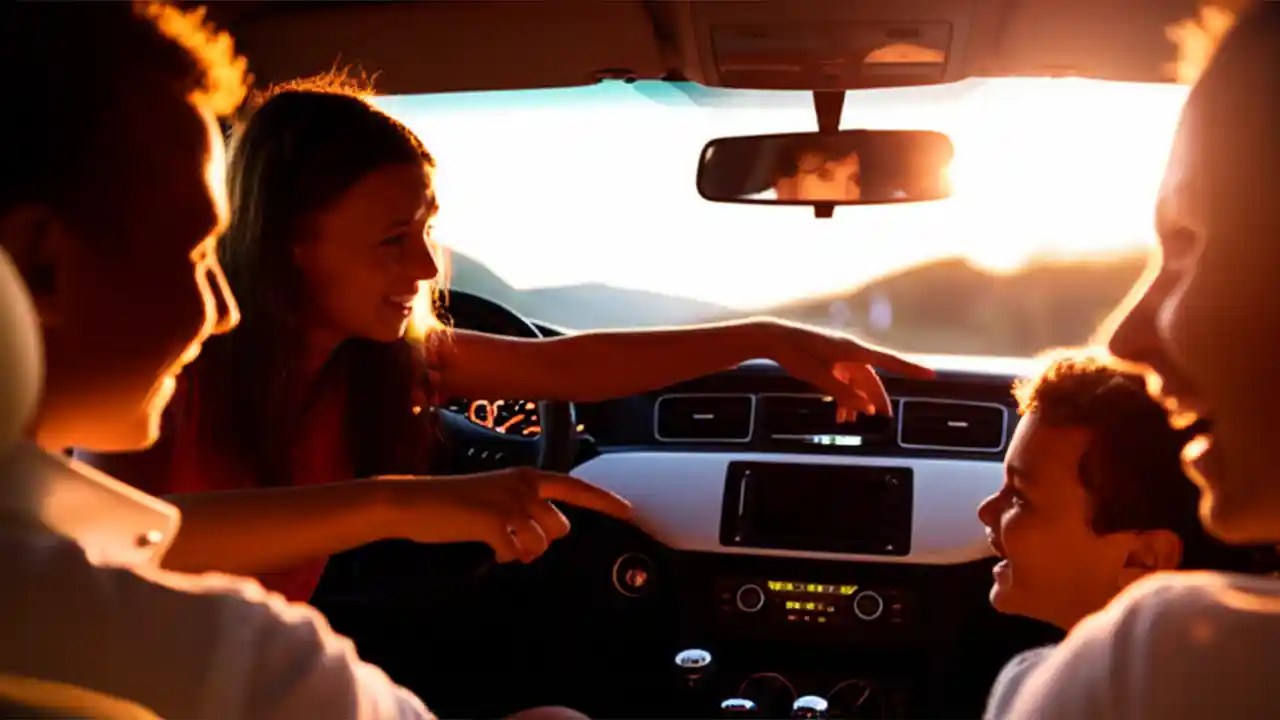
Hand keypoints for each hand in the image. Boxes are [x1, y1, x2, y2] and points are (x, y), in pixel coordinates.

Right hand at [378, 468, 632, 562]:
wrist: (413, 502)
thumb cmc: (452, 503)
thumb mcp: (496, 494)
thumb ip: (525, 507)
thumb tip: (545, 534)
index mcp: (527, 475)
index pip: (575, 487)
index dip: (604, 501)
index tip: (629, 510)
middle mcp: (524, 486)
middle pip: (559, 528)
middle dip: (540, 541)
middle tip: (511, 538)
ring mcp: (511, 503)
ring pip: (540, 545)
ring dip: (521, 551)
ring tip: (496, 541)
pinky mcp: (495, 522)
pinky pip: (516, 554)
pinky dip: (503, 557)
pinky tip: (488, 548)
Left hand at [761, 319, 934, 421]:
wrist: (773, 338)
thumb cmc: (796, 354)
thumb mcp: (821, 378)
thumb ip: (845, 395)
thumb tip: (868, 409)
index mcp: (854, 351)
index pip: (890, 361)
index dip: (911, 370)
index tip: (930, 376)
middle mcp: (851, 352)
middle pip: (872, 379)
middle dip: (877, 400)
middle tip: (885, 419)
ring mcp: (840, 356)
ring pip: (856, 382)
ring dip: (856, 401)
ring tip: (851, 422)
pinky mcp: (829, 360)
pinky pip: (844, 380)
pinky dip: (844, 396)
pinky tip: (839, 412)